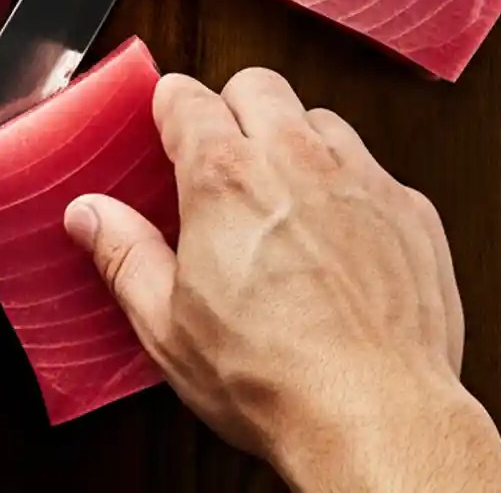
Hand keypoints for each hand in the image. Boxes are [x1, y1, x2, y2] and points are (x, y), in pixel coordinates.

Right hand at [64, 70, 500, 490]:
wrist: (376, 415)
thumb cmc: (271, 377)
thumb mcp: (166, 325)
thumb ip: (123, 254)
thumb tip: (89, 214)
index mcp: (224, 178)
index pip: (187, 97)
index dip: (170, 107)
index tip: (167, 125)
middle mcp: (297, 159)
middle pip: (257, 85)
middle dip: (233, 108)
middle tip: (222, 161)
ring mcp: (362, 179)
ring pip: (320, 120)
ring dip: (295, 143)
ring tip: (281, 200)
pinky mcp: (411, 210)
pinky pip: (373, 170)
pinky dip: (349, 188)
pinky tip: (337, 240)